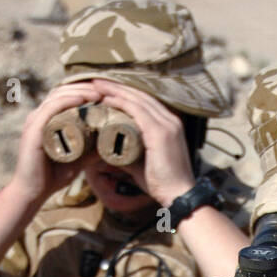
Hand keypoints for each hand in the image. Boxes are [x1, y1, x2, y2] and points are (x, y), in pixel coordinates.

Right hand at [8, 81, 104, 207]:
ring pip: (58, 96)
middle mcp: (39, 116)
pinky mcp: (34, 130)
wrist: (33, 192)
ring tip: (98, 93)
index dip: (83, 90)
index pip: (65, 96)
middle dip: (84, 87)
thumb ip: (90, 153)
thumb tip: (110, 147)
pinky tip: (82, 99)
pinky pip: (51, 108)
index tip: (104, 93)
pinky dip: (67, 101)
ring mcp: (35, 121)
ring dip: (79, 91)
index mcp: (47, 120)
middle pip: (62, 91)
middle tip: (105, 90)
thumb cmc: (52, 177)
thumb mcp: (77, 161)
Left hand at [85, 79, 195, 205]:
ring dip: (115, 90)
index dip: (124, 93)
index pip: (144, 101)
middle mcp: (170, 120)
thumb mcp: (144, 164)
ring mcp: (166, 125)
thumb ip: (130, 154)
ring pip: (137, 99)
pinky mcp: (160, 133)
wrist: (179, 196)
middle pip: (140, 95)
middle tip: (96, 81)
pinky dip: (121, 102)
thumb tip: (111, 152)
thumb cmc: (162, 184)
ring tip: (96, 85)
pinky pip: (137, 110)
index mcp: (168, 125)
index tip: (105, 90)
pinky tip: (106, 98)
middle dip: (117, 86)